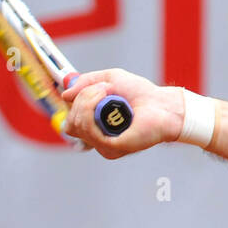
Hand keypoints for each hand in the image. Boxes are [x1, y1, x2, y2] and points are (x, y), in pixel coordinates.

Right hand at [61, 68, 183, 159]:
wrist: (163, 103)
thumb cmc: (140, 93)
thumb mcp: (109, 79)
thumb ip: (85, 83)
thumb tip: (64, 94)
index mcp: (95, 127)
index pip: (69, 123)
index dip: (73, 105)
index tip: (89, 90)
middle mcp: (97, 139)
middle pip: (69, 123)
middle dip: (81, 99)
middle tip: (103, 87)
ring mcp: (104, 146)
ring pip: (77, 125)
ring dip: (87, 101)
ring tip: (107, 91)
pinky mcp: (112, 148)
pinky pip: (90, 132)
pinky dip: (93, 110)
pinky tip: (107, 99)